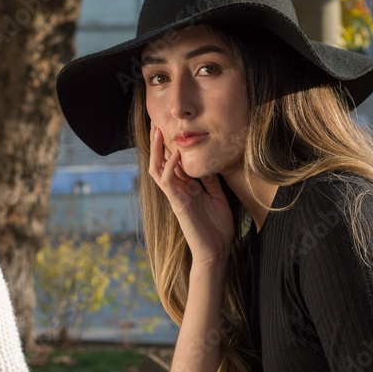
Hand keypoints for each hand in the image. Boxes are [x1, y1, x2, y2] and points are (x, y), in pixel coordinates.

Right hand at [148, 124, 233, 264]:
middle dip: (157, 142)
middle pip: (160, 161)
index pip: (173, 161)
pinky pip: (168, 182)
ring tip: (158, 132)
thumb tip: (207, 163)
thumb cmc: (217, 226)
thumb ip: (209, 180)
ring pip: (157, 169)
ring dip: (157, 150)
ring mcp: (175, 195)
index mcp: (186, 187)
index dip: (169, 144)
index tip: (168, 126)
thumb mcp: (217, 196)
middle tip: (155, 122)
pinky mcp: (177, 203)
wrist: (216, 249)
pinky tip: (176, 154)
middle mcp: (177, 189)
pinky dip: (170, 167)